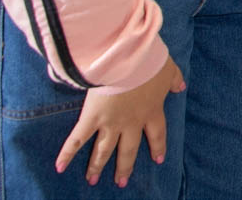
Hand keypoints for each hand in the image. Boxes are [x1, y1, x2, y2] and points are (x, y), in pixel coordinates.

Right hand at [56, 56, 182, 187]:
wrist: (128, 59)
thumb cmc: (149, 62)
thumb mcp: (168, 69)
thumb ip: (174, 80)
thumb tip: (181, 87)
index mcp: (151, 110)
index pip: (157, 133)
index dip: (157, 146)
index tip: (158, 160)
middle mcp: (131, 122)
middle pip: (128, 149)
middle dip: (124, 166)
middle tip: (121, 183)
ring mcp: (111, 123)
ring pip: (104, 150)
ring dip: (97, 166)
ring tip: (92, 181)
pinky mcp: (91, 118)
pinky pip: (77, 139)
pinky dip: (67, 154)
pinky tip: (60, 167)